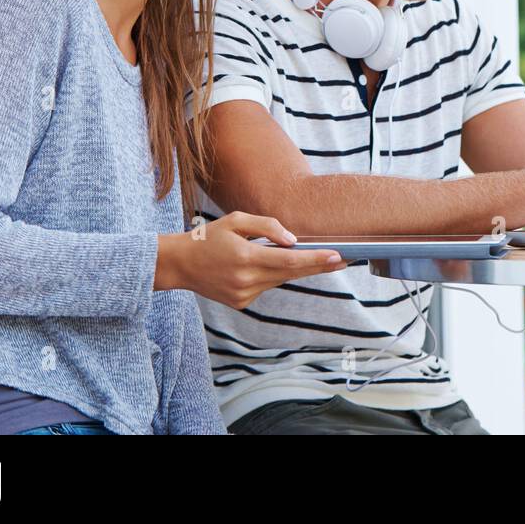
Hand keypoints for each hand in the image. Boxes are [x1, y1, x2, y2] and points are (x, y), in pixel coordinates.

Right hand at [156, 211, 346, 308]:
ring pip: (280, 280)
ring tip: (316, 258)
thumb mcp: (236, 220)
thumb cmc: (209, 237)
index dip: (316, 259)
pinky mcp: (241, 303)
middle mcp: (246, 280)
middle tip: (344, 260)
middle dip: (318, 266)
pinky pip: (266, 286)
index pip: (289, 261)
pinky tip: (266, 265)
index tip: (338, 256)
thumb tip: (293, 241)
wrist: (180, 265)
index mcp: (245, 258)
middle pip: (291, 274)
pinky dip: (272, 275)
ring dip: (296, 269)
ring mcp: (243, 295)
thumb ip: (267, 227)